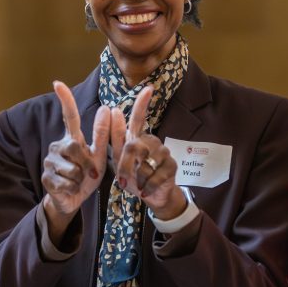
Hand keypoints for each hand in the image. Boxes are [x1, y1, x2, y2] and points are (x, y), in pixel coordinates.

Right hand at [41, 81, 110, 236]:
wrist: (73, 200)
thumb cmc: (87, 176)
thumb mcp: (100, 156)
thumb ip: (103, 136)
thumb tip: (107, 108)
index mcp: (72, 139)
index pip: (68, 116)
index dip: (65, 100)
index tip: (57, 83)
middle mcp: (58, 146)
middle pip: (74, 148)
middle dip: (87, 164)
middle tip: (91, 174)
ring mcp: (49, 161)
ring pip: (71, 169)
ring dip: (81, 179)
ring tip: (78, 181)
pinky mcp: (46, 178)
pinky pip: (66, 183)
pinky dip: (73, 189)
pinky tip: (69, 189)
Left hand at [114, 86, 185, 219]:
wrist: (152, 198)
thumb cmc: (134, 179)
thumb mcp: (119, 164)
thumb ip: (116, 142)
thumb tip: (115, 111)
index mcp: (137, 139)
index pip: (139, 119)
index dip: (142, 104)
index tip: (148, 88)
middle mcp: (151, 142)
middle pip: (133, 146)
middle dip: (125, 166)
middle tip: (122, 181)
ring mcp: (164, 153)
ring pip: (145, 162)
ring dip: (138, 178)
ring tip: (138, 186)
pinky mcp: (172, 166)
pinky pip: (156, 175)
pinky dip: (148, 186)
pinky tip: (146, 190)